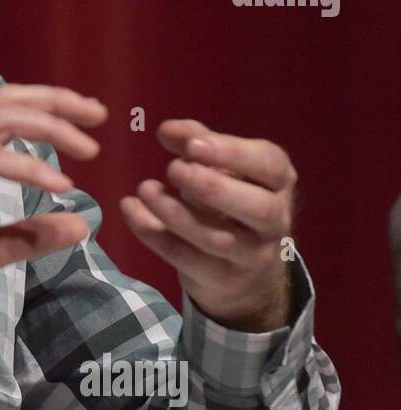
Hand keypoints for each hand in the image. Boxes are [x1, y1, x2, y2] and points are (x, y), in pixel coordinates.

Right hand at [0, 85, 106, 340]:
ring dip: (51, 126)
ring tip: (88, 148)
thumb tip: (82, 224)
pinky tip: (59, 184)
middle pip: (9, 100)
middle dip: (58, 102)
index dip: (50, 107)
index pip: (7, 112)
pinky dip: (30, 166)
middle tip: (99, 116)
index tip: (90, 122)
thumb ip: (30, 235)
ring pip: (3, 117)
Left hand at [119, 119, 296, 331]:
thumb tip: (167, 130)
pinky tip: (131, 210)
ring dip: (177, 214)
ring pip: (219, 239)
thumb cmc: (228, 203)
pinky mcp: (223, 280)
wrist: (243, 271)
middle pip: (257, 207)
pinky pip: (188, 259)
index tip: (191, 145)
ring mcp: (252, 255)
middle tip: (174, 168)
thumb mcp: (219, 167)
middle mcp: (274, 220)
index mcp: (278, 182)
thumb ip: (196, 142)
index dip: (232, 153)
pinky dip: (156, 236)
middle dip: (213, 187)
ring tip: (145, 189)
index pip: (269, 165)